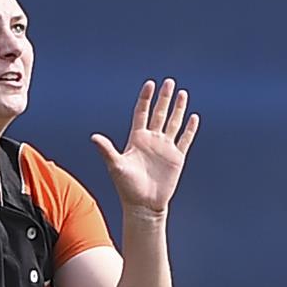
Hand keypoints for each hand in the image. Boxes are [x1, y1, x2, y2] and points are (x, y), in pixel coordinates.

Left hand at [92, 78, 199, 216]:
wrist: (144, 204)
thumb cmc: (127, 186)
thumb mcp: (116, 166)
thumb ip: (107, 150)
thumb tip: (93, 137)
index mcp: (137, 138)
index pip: (142, 113)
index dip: (145, 99)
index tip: (150, 84)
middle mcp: (152, 140)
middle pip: (159, 113)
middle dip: (164, 98)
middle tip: (169, 82)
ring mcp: (165, 148)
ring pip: (173, 123)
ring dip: (178, 108)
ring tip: (182, 93)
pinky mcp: (176, 158)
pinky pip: (184, 139)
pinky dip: (189, 129)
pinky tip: (193, 117)